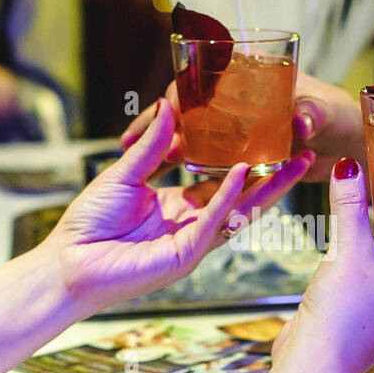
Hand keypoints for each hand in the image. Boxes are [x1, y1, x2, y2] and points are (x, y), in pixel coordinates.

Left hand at [51, 99, 313, 315]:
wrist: (66, 264)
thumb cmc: (88, 226)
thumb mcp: (124, 175)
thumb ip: (153, 147)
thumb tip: (169, 108)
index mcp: (179, 208)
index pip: (224, 183)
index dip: (249, 161)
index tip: (271, 139)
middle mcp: (192, 226)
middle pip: (245, 198)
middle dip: (278, 177)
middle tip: (306, 153)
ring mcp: (193, 243)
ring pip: (240, 212)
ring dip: (270, 187)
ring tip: (297, 162)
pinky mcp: (184, 255)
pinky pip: (213, 221)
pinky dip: (229, 196)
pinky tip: (245, 173)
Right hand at [120, 72, 364, 181]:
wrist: (350, 142)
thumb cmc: (340, 116)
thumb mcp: (327, 113)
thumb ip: (314, 115)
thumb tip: (302, 119)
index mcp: (250, 77)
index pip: (203, 81)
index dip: (178, 97)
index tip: (162, 116)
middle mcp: (236, 99)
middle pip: (186, 108)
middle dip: (156, 125)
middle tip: (128, 145)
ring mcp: (234, 126)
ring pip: (190, 133)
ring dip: (164, 145)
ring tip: (132, 159)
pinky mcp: (239, 151)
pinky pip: (206, 156)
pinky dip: (185, 163)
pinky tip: (165, 173)